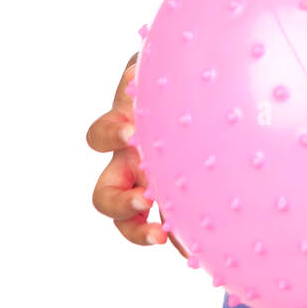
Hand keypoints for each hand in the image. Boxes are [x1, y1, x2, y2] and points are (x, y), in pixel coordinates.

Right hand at [86, 54, 187, 257]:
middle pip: (105, 194)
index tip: (131, 131)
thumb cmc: (178, 73)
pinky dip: (184, 239)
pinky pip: (172, 226)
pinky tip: (204, 246)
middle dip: (119, 202)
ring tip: (165, 235)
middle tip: (144, 201)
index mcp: (127, 127)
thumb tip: (151, 61)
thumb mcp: (164, 64)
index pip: (102, 134)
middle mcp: (132, 162)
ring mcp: (152, 183)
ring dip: (142, 231)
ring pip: (131, 220)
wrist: (199, 85)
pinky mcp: (177, 197)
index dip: (111, 133)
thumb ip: (155, 63)